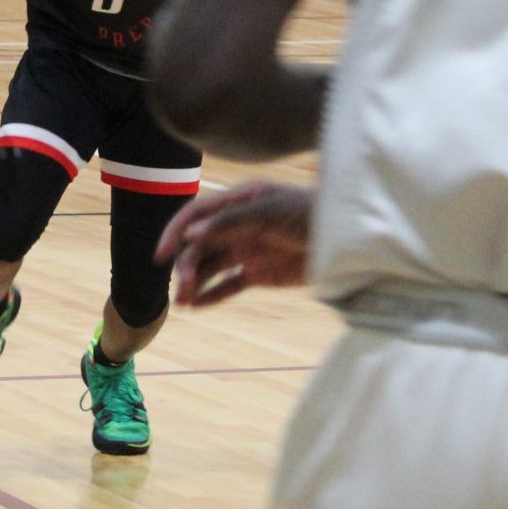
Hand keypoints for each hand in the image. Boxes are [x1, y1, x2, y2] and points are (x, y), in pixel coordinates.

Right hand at [156, 181, 314, 306]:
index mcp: (237, 202)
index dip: (175, 232)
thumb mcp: (269, 212)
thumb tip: (190, 235)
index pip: (196, 215)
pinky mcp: (259, 274)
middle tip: (183, 290)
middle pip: (199, 246)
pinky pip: (229, 285)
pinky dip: (213, 295)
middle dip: (187, 266)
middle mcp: (236, 226)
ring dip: (195, 283)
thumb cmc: (309, 214)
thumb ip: (230, 222)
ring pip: (210, 268)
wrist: (347, 239)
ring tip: (184, 303)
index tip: (160, 255)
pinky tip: (197, 306)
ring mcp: (247, 250)